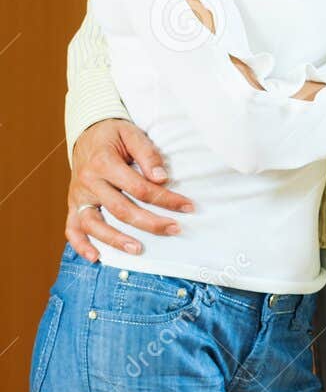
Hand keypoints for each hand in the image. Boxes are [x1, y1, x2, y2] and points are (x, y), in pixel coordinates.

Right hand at [66, 119, 193, 262]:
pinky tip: (95, 257)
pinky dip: (80, 245)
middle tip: (175, 229)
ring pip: (94, 224)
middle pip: (121, 209)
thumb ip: (148, 154)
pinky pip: (72, 228)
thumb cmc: (114, 135)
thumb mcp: (132, 134)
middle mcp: (88, 181)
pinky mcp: (73, 204)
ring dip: (116, 240)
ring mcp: (79, 195)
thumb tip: (161, 178)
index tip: (187, 206)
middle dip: (150, 222)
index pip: (140, 187)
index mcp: (104, 162)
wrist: (86, 133)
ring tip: (138, 250)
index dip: (166, 199)